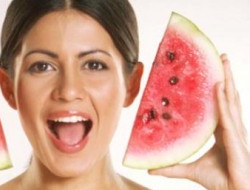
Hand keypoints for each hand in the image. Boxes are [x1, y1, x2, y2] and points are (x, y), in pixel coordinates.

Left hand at [149, 54, 249, 189]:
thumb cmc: (219, 181)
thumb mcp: (190, 170)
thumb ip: (172, 167)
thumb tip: (150, 169)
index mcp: (222, 131)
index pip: (219, 104)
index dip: (217, 87)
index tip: (212, 70)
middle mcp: (231, 128)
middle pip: (228, 97)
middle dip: (226, 75)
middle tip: (221, 55)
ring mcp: (236, 132)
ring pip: (230, 101)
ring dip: (227, 79)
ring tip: (223, 60)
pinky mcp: (236, 140)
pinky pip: (227, 116)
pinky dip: (222, 100)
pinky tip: (218, 85)